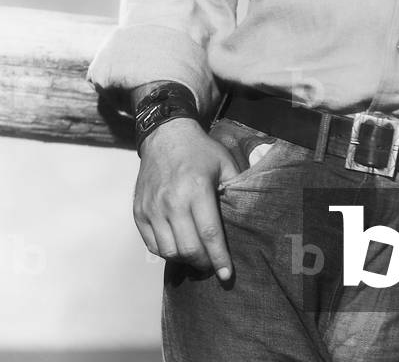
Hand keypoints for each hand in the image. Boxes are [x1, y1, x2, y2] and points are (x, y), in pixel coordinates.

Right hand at [132, 117, 240, 280]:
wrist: (165, 136)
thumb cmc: (200, 151)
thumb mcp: (225, 162)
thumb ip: (236, 188)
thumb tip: (247, 214)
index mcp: (196, 189)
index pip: (209, 233)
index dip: (219, 258)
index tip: (227, 276)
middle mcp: (171, 201)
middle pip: (188, 248)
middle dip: (204, 263)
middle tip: (213, 264)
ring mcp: (152, 208)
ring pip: (169, 251)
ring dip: (185, 260)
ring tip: (197, 256)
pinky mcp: (139, 212)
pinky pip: (152, 245)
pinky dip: (166, 252)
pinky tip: (179, 246)